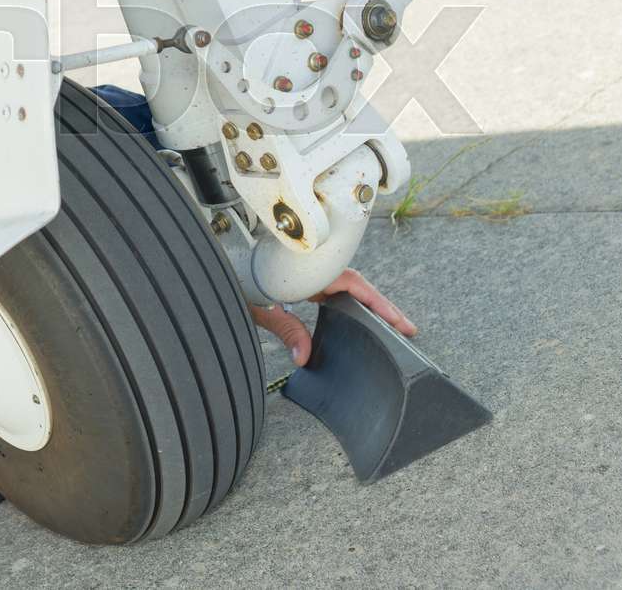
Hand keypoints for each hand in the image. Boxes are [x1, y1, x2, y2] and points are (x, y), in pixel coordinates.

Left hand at [249, 267, 417, 365]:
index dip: (380, 304)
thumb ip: (286, 328)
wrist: (215, 264)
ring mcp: (309, 274)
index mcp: (311, 270)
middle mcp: (314, 269)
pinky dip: (349, 304)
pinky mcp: (302, 282)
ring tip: (389, 327)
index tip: (401, 323)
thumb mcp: (261, 305)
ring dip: (367, 305)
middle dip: (382, 308)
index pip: (355, 286)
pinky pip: (333, 291)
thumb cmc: (237, 278)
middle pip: (357, 287)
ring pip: (346, 288)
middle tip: (406, 330)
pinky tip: (356, 319)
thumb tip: (304, 356)